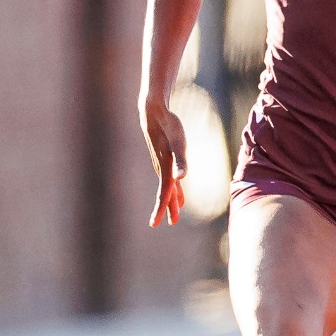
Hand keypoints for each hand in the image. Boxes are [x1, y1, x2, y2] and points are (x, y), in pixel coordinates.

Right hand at [140, 99, 187, 225]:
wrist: (154, 112)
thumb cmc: (169, 126)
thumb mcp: (178, 143)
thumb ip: (181, 161)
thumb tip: (181, 178)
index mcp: (166, 168)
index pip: (165, 193)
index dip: (163, 208)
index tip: (156, 223)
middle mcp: (163, 168)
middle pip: (166, 192)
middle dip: (167, 208)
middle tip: (168, 223)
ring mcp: (163, 163)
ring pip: (168, 186)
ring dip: (172, 199)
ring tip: (175, 212)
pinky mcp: (165, 157)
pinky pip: (170, 177)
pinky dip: (175, 186)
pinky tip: (178, 188)